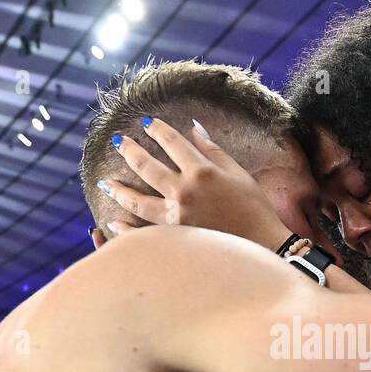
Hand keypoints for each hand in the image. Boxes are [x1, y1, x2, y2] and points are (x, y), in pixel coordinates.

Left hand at [101, 119, 337, 255]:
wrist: (264, 248)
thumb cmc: (256, 209)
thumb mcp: (239, 174)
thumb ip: (214, 151)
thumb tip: (194, 128)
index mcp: (202, 172)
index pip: (173, 142)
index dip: (158, 130)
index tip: (147, 123)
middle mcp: (184, 192)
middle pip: (147, 166)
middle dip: (129, 150)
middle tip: (118, 142)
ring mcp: (176, 218)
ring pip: (137, 201)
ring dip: (119, 190)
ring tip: (106, 184)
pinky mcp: (175, 240)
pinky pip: (143, 234)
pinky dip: (127, 231)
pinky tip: (114, 224)